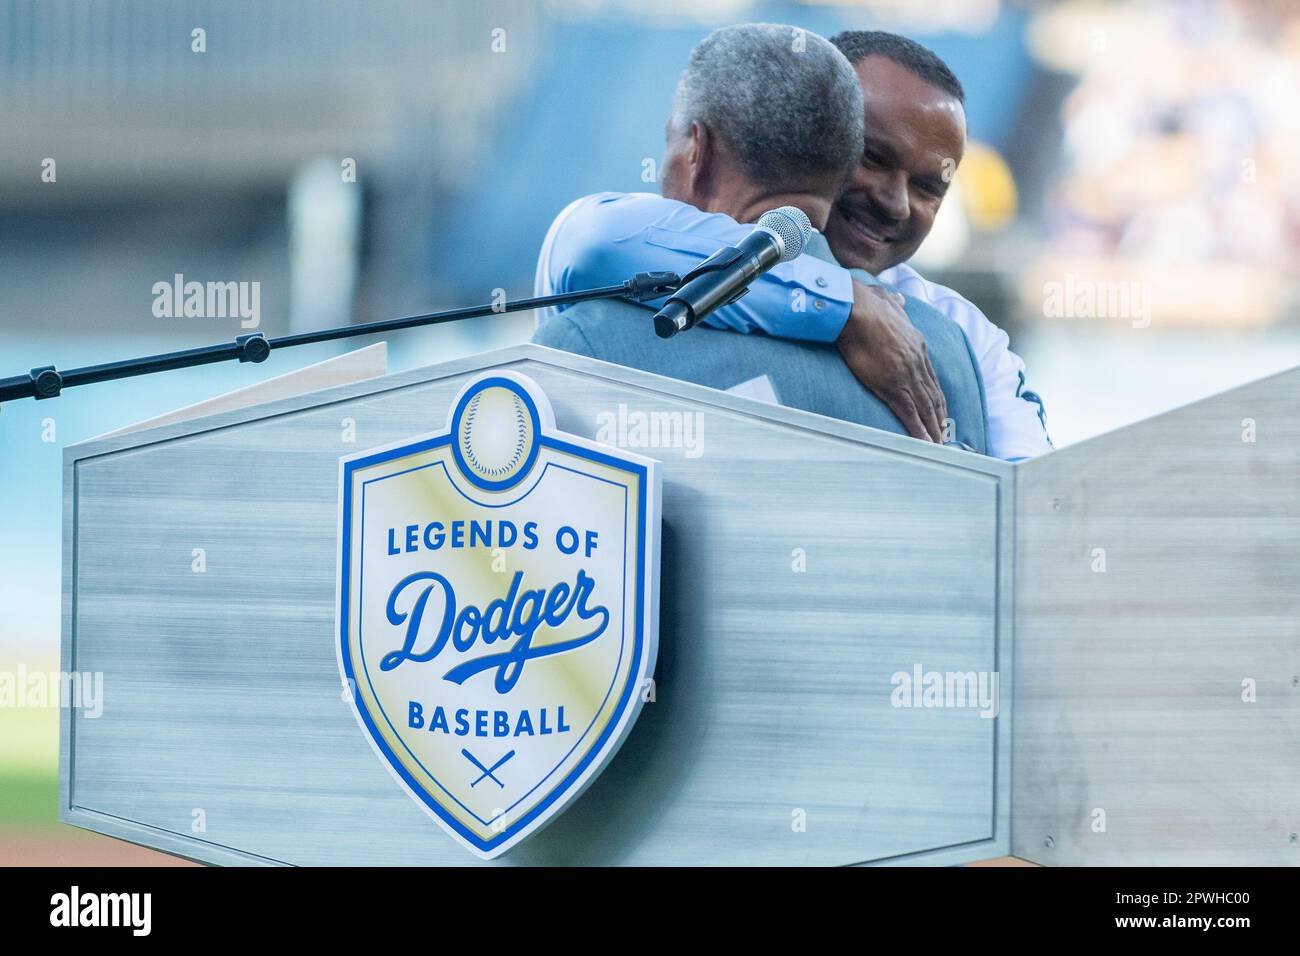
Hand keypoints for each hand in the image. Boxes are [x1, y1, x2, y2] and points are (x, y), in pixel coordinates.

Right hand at [836, 281, 948, 442]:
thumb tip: (900, 299)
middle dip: (939, 417)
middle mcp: (917, 362)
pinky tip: (925, 443)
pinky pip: (910, 413)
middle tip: (944, 435)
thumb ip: (894, 302)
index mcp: (916, 345)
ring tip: (938, 445)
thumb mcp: (885, 299)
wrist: (855, 309)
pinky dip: (919, 430)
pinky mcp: (892, 385)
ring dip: (933, 429)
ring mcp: (906, 375)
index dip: (937, 396)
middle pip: (933, 395)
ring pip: (925, 408)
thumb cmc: (864, 303)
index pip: (931, 376)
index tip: (941, 410)